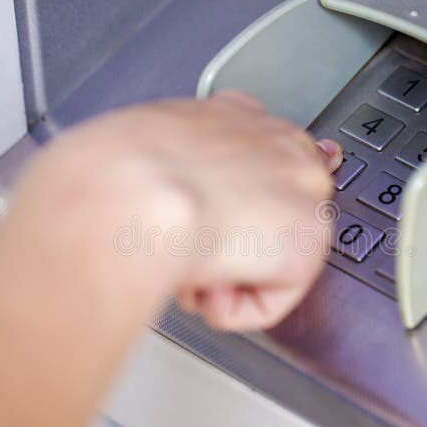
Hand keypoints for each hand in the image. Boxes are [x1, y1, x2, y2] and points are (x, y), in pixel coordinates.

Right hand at [1, 90, 342, 331]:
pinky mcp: (307, 246)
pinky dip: (232, 310)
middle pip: (273, 213)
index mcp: (238, 116)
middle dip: (232, 243)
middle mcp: (282, 146)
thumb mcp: (140, 141)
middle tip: (187, 253)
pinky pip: (270, 301)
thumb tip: (176, 183)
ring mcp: (303, 193)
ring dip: (227, 277)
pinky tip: (204, 286)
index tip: (211, 221)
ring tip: (188, 269)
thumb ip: (175, 158)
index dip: (236, 201)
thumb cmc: (119, 167)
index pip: (259, 158)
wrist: (136, 190)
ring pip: (270, 258)